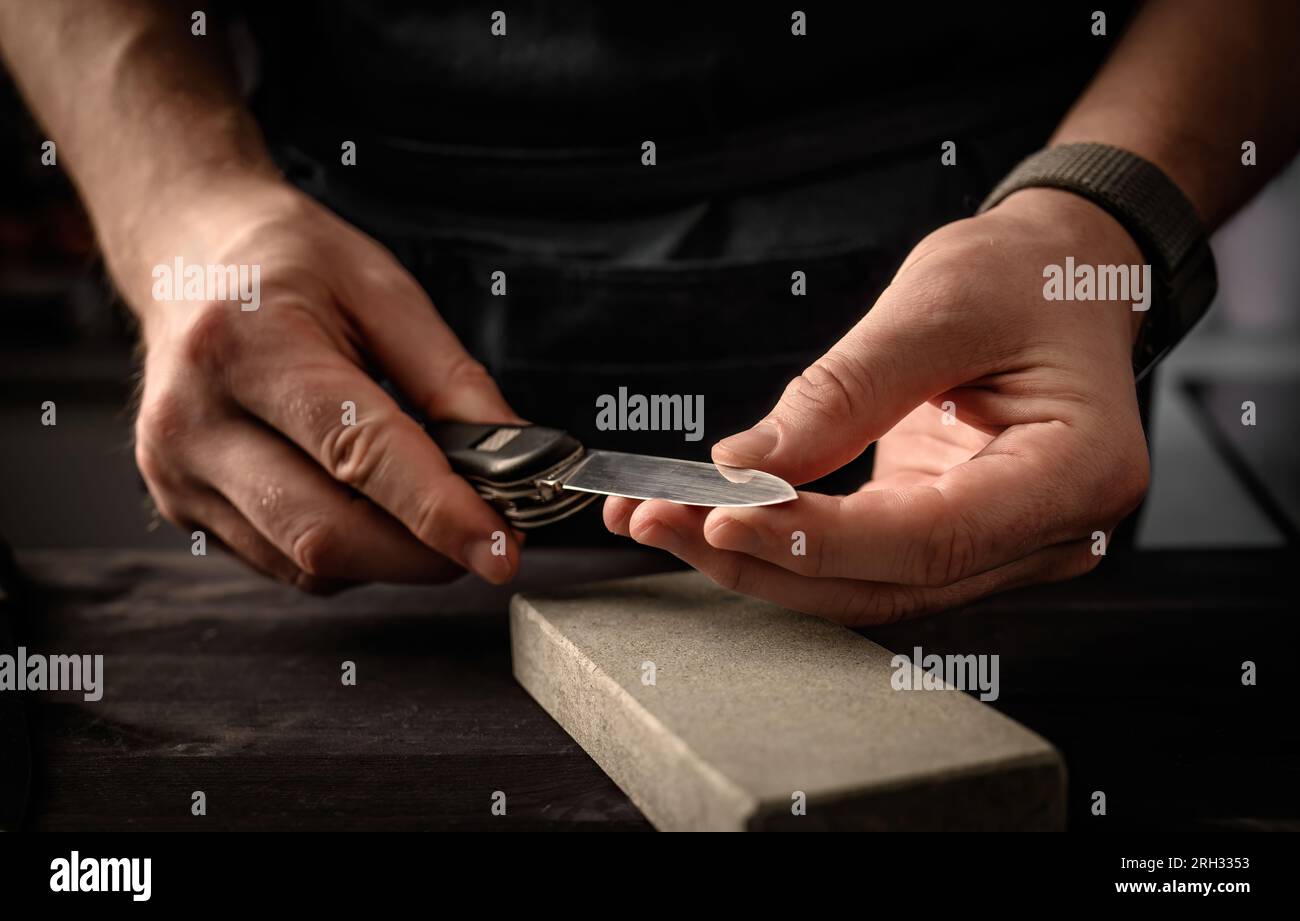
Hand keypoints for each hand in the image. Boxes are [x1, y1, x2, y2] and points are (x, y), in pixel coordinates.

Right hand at [115, 174, 521, 590]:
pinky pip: (285, 562)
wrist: (182, 257)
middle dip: (426, 551)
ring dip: (392, 555)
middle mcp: (195, 419)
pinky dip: (349, 552)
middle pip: (326, 532)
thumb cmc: (284, 264)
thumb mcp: (383, 290)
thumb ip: (452, 381)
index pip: (357, 452)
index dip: (438, 511)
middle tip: (490, 534)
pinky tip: (372, 507)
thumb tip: (516, 458)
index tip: (500, 548)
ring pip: (309, 562)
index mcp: (247, 344)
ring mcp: (177, 473)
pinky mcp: (183, 507)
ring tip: (432, 510)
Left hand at [605, 188, 1150, 623]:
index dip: (816, 539)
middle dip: (762, 558)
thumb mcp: (939, 304)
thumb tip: (747, 467)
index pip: (928, 540)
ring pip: (863, 585)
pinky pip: (859, 557)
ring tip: (664, 519)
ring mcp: (999, 544)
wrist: (1065, 274)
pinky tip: (713, 515)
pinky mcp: (951, 533)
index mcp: (1075, 473)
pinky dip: (783, 539)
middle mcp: (1047, 532)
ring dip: (758, 559)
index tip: (723, 516)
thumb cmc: (1028, 276)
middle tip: (661, 520)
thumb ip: (845, 393)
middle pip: (886, 582)